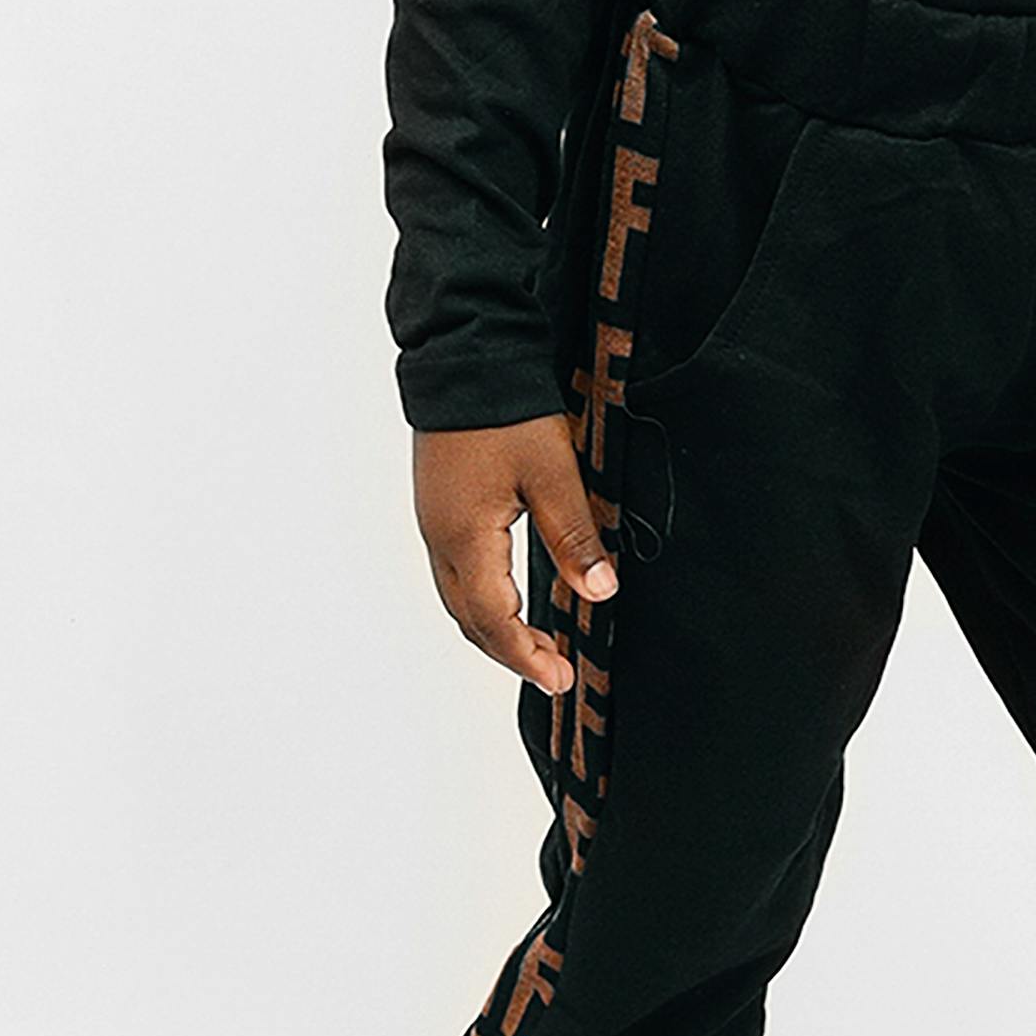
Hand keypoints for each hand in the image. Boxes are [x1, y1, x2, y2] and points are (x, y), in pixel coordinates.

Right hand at [413, 415, 616, 692]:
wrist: (463, 357)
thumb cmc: (504, 411)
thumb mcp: (552, 474)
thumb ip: (574, 537)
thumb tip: (599, 592)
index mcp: (465, 538)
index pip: (493, 619)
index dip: (526, 655)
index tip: (560, 678)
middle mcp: (440, 539)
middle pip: (470, 618)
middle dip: (511, 652)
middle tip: (554, 672)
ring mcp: (435, 524)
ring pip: (460, 598)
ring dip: (496, 628)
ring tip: (538, 646)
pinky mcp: (440, 507)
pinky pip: (457, 573)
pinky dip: (485, 600)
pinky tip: (511, 598)